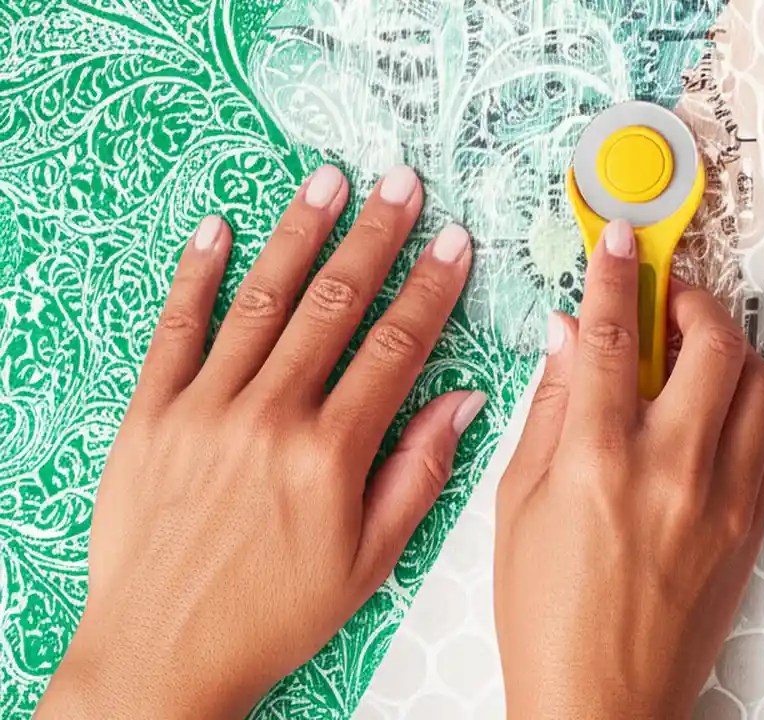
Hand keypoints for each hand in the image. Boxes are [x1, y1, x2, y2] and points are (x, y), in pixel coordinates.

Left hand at [37, 165, 484, 718]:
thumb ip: (419, 474)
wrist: (164, 652)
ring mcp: (203, 410)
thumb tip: (464, 402)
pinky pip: (175, 331)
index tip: (453, 243)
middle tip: (401, 185)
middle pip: (334, 306)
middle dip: (374, 237)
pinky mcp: (149, 416)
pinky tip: (218, 229)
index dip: (430, 289)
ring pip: (261, 302)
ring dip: (299, 235)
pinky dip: (195, 276)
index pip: (395, 348)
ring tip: (327, 181)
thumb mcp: (369, 560)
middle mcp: (269, 417)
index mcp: (331, 454)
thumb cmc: (274, 614)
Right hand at [494, 221, 763, 718]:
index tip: (621, 239)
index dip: (617, 271)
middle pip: (713, 341)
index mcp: (597, 460)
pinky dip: (740, 408)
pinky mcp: (752, 524)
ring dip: (729, 351)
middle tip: (668, 300)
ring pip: (760, 382)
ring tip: (693, 360)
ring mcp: (723, 497)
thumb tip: (566, 337)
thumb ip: (549, 410)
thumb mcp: (517, 505)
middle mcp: (671, 469)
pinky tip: (704, 421)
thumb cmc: (547, 616)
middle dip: (692, 300)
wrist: (604, 703)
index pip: (614, 332)